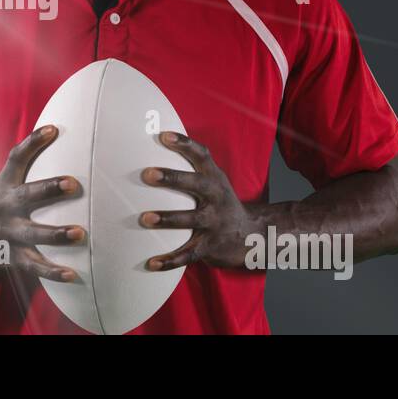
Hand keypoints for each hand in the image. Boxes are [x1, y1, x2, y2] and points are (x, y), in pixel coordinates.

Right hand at [0, 125, 85, 281]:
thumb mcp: (3, 184)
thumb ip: (25, 164)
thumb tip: (55, 132)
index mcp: (6, 187)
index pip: (17, 158)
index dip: (34, 142)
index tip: (53, 130)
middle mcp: (6, 208)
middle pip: (27, 196)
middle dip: (49, 189)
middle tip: (73, 183)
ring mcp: (8, 234)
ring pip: (33, 234)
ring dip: (56, 234)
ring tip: (79, 233)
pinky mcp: (11, 259)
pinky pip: (34, 266)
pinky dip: (52, 272)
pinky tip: (72, 274)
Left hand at [139, 131, 255, 270]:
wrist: (253, 236)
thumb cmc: (220, 203)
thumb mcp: (213, 181)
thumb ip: (191, 168)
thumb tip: (154, 144)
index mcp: (214, 179)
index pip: (201, 155)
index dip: (183, 144)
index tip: (163, 136)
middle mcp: (215, 197)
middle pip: (195, 184)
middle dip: (172, 178)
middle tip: (147, 174)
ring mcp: (214, 222)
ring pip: (190, 219)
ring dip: (167, 218)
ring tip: (144, 218)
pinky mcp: (209, 246)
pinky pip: (188, 254)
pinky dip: (170, 260)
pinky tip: (150, 263)